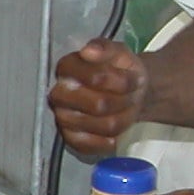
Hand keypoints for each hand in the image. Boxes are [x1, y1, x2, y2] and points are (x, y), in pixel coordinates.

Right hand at [50, 40, 149, 157]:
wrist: (127, 91)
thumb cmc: (119, 70)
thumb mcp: (118, 52)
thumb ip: (104, 48)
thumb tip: (88, 51)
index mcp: (67, 67)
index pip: (96, 78)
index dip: (121, 81)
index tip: (134, 78)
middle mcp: (59, 93)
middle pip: (98, 105)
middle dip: (123, 101)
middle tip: (132, 96)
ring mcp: (62, 117)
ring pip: (100, 126)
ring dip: (122, 119)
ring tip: (127, 110)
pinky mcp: (68, 137)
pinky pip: (88, 146)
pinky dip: (107, 141)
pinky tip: (116, 133)